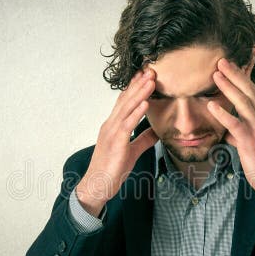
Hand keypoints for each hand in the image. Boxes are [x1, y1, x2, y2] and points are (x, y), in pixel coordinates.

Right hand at [76, 69, 158, 216]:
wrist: (97, 186)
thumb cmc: (112, 169)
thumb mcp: (132, 152)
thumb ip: (143, 139)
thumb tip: (157, 131)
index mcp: (113, 126)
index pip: (124, 102)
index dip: (134, 88)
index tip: (145, 75)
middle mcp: (110, 125)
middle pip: (125, 100)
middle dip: (138, 84)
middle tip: (150, 69)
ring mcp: (111, 133)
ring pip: (127, 108)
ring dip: (139, 93)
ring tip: (151, 80)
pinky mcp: (116, 143)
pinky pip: (127, 125)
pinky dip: (137, 113)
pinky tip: (146, 103)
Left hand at [207, 58, 254, 214]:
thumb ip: (242, 133)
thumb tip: (229, 132)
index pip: (254, 92)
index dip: (242, 77)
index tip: (231, 66)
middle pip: (249, 91)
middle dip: (234, 74)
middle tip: (221, 62)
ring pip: (242, 102)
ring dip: (228, 87)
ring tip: (216, 76)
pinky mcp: (250, 141)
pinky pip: (235, 124)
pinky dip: (223, 113)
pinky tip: (212, 105)